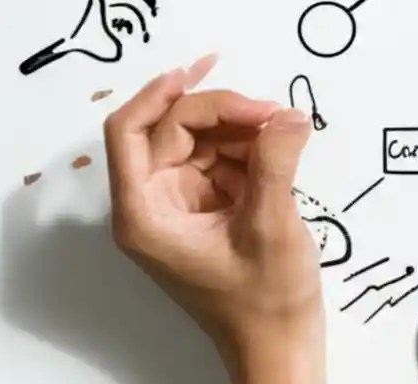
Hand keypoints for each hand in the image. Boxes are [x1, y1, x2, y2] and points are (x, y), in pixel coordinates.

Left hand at [104, 65, 323, 383]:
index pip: (128, 133)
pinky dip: (252, 149)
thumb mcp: (271, 226)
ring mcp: (183, 207)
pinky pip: (223, 160)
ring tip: (283, 132)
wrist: (282, 347)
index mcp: (146, 214)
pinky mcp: (211, 209)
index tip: (197, 71)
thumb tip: (289, 115)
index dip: (157, 94)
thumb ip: (275, 163)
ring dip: (242, 130)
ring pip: (201, 141)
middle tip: (271, 112)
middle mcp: (155, 206)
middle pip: (172, 131)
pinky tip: (280, 147)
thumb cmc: (263, 306)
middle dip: (221, 113)